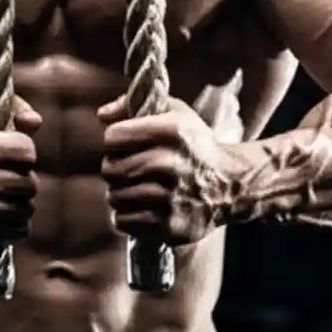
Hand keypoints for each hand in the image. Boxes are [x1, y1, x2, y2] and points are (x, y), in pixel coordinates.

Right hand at [0, 97, 41, 254]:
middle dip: (20, 177)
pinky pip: (17, 232)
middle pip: (29, 183)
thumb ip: (5, 111)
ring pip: (26, 209)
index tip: (11, 153)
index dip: (21, 150)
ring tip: (2, 195)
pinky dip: (12, 224)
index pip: (27, 151)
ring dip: (18, 201)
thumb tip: (35, 120)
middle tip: (6, 177)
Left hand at [98, 95, 241, 245]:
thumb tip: (101, 115)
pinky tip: (140, 206)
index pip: (112, 137)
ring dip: (120, 193)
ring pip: (114, 197)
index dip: (115, 140)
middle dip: (115, 168)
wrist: (230, 185)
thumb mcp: (174, 113)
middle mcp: (170, 164)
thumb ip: (133, 105)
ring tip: (136, 187)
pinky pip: (123, 221)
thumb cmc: (194, 145)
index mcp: (171, 131)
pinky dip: (126, 215)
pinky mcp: (170, 226)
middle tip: (131, 168)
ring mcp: (170, 198)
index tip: (127, 144)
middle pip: (110, 169)